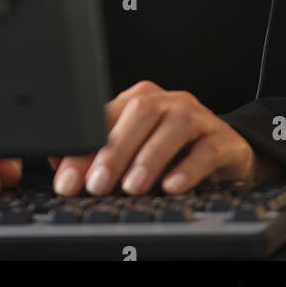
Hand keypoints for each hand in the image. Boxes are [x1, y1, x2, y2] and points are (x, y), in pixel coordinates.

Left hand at [46, 80, 285, 197]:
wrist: (226, 150)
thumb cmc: (173, 149)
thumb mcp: (133, 149)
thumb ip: (97, 154)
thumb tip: (58, 165)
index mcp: (139, 99)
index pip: (105, 117)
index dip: (84, 148)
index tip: (67, 180)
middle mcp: (168, 102)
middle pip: (138, 114)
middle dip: (114, 150)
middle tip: (96, 184)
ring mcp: (198, 117)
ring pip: (174, 126)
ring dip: (149, 157)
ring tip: (132, 186)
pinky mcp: (223, 140)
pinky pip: (206, 149)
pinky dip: (188, 168)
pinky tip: (172, 186)